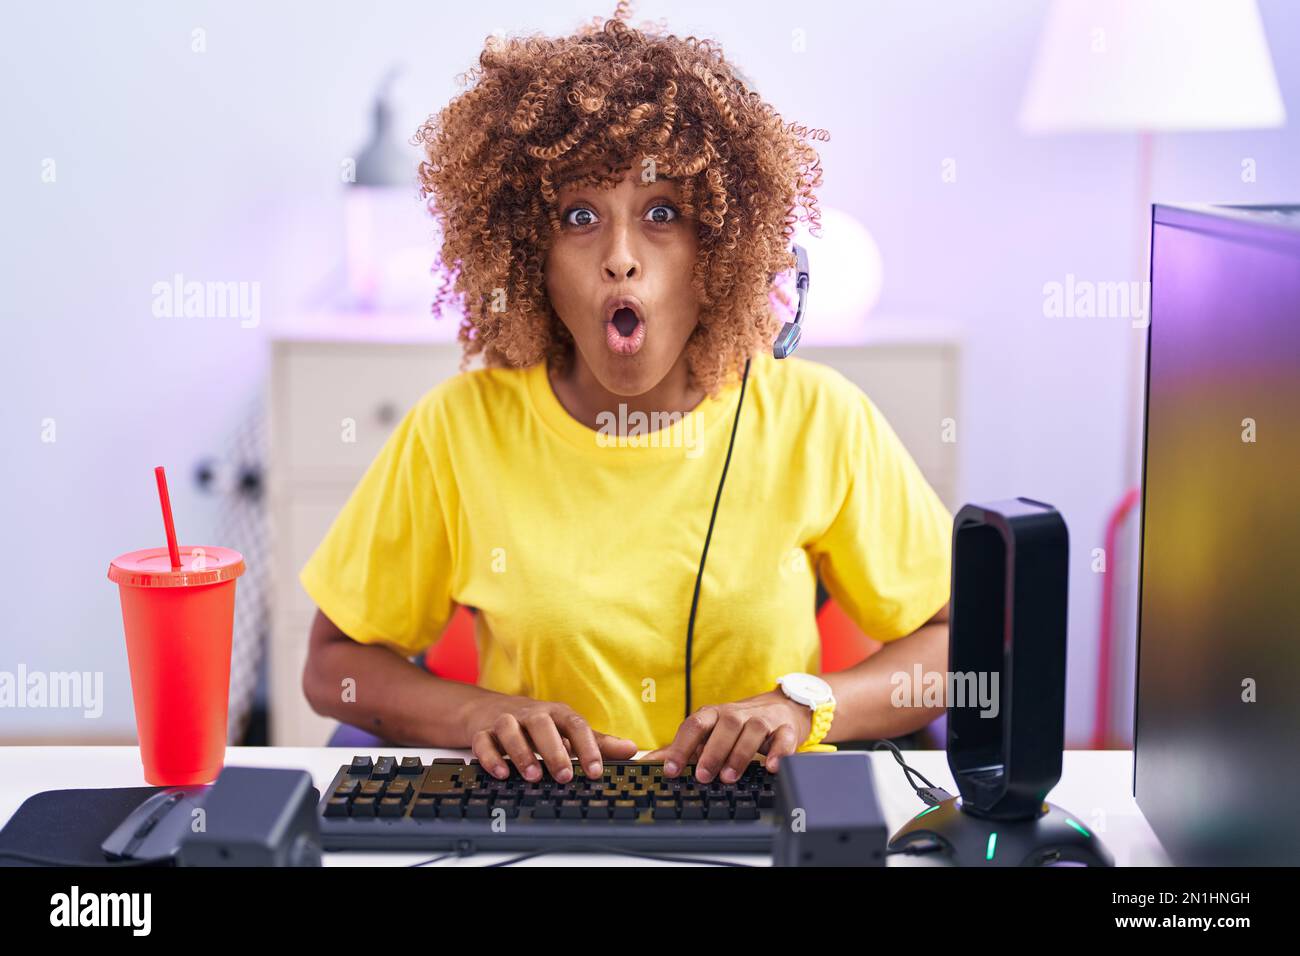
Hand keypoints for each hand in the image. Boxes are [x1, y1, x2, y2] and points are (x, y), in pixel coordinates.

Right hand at [459, 693, 636, 782]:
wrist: (491, 709)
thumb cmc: (539, 724)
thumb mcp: (568, 731)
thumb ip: (598, 743)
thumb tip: (632, 750)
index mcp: (557, 713)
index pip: (575, 725)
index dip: (588, 748)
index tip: (596, 772)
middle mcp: (531, 714)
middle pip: (542, 725)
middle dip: (554, 751)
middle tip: (565, 776)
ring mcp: (505, 721)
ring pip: (511, 730)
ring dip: (522, 753)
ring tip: (533, 776)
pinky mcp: (483, 731)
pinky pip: (484, 741)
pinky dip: (490, 756)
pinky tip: (501, 773)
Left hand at [644, 690, 811, 781]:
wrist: (780, 708)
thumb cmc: (736, 726)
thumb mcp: (708, 733)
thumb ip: (681, 748)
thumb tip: (647, 762)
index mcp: (713, 714)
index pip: (694, 725)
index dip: (681, 746)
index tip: (671, 770)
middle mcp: (737, 714)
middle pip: (725, 726)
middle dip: (712, 752)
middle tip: (703, 777)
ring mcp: (762, 720)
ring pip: (752, 731)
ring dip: (740, 754)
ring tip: (729, 777)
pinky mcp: (785, 729)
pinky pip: (783, 738)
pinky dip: (779, 752)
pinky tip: (772, 768)